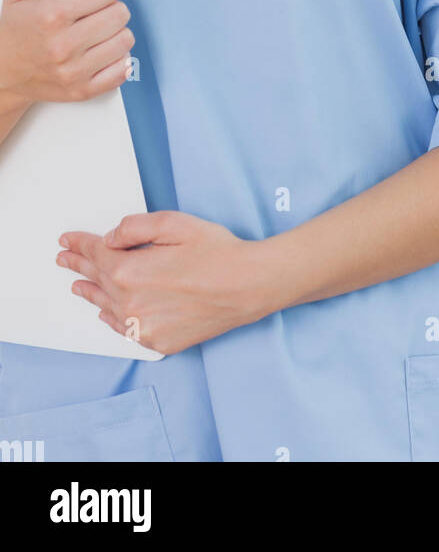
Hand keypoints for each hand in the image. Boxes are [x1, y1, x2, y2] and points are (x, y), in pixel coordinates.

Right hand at [0, 0, 133, 107]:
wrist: (2, 71)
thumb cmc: (15, 27)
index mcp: (51, 15)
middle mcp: (63, 46)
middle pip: (120, 13)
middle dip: (110, 6)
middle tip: (92, 11)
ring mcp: (74, 71)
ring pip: (125, 39)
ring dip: (114, 31)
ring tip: (95, 30)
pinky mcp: (83, 91)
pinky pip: (123, 69)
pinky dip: (116, 57)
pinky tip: (99, 50)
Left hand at [56, 212, 271, 354]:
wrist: (248, 286)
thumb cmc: (217, 252)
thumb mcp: (176, 223)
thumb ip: (136, 226)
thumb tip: (110, 237)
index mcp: (130, 270)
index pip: (96, 254)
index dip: (80, 245)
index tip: (66, 240)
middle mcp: (130, 302)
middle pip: (97, 280)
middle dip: (79, 266)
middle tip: (64, 259)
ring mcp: (142, 326)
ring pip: (106, 306)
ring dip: (90, 292)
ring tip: (77, 285)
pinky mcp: (157, 341)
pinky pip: (124, 329)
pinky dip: (111, 317)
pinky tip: (105, 311)